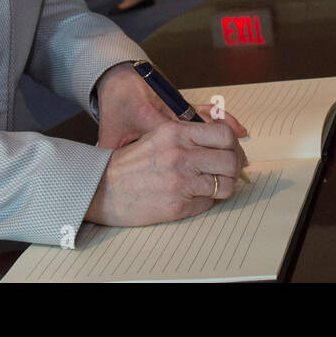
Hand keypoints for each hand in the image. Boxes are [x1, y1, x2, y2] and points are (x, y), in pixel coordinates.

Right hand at [85, 113, 249, 226]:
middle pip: (230, 160)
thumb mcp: (158, 137)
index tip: (232, 153)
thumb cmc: (130, 164)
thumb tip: (225, 143)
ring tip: (211, 188)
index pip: (224, 135)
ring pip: (224, 185)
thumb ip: (189, 137)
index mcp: (176, 132)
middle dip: (234, 169)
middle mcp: (181, 154)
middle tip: (228, 174)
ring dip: (222, 188)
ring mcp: (180, 181)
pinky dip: (205, 202)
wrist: (101, 189)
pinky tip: (191, 198)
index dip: (234, 146)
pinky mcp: (177, 205)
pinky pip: (208, 203)